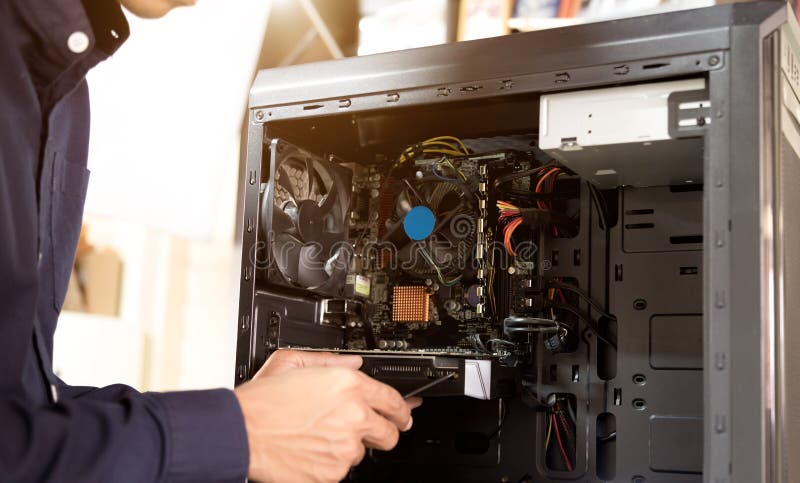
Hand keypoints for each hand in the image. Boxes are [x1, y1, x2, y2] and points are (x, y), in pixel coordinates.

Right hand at [234, 350, 421, 482]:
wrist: (241, 432)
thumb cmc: (262, 401)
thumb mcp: (294, 362)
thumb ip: (332, 361)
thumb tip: (354, 364)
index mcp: (348, 385)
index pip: (393, 400)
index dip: (402, 409)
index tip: (404, 414)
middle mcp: (353, 416)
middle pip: (390, 432)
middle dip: (385, 432)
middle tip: (372, 431)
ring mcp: (345, 447)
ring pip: (362, 453)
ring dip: (348, 446)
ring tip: (319, 436)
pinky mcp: (332, 473)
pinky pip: (341, 470)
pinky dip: (330, 463)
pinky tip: (311, 450)